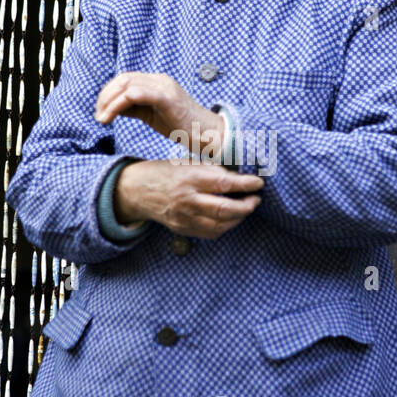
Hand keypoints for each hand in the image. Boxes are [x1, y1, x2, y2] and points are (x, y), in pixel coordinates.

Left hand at [95, 72, 224, 160]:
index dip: (108, 93)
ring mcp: (164, 87)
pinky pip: (135, 94)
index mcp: (157, 83)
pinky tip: (111, 117)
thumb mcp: (153, 115)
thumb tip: (112, 108)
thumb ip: (135, 108)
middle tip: (99, 116)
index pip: (125, 79)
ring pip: (126, 85)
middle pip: (122, 79)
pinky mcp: (166, 97)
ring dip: (109, 101)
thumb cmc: (183, 127)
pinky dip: (118, 104)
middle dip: (105, 97)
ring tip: (102, 118)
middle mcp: (160, 80)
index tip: (100, 112)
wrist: (209, 134)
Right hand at [113, 159, 263, 238]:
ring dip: (238, 218)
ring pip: (220, 226)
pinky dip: (224, 227)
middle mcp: (186, 200)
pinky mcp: (182, 229)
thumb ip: (212, 171)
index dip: (245, 184)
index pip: (224, 183)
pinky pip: (210, 234)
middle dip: (246, 206)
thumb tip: (240, 178)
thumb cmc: (165, 172)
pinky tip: (230, 218)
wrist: (137, 190)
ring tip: (245, 208)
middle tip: (255, 200)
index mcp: (189, 178)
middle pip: (225, 209)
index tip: (258, 183)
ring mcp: (184, 218)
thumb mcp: (188, 163)